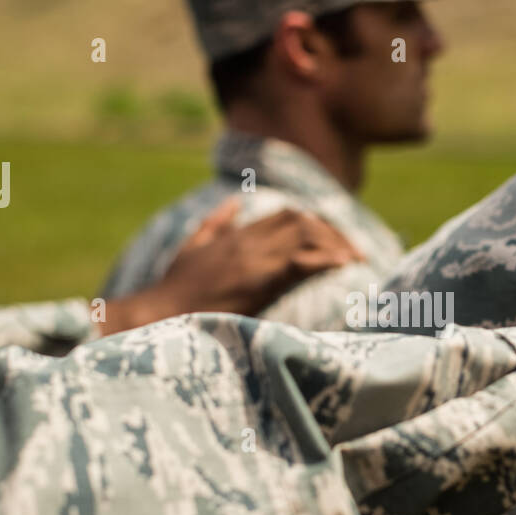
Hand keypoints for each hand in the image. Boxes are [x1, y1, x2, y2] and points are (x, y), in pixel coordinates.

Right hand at [102, 199, 362, 333]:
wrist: (159, 312)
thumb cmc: (175, 288)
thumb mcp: (193, 246)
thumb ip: (216, 223)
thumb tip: (233, 202)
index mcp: (237, 234)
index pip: (287, 216)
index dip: (316, 223)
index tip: (336, 240)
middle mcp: (249, 241)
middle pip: (302, 221)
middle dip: (333, 233)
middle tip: (355, 252)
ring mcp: (254, 258)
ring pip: (306, 235)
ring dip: (336, 244)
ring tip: (356, 258)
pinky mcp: (259, 279)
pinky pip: (300, 262)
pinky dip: (326, 259)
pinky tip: (345, 264)